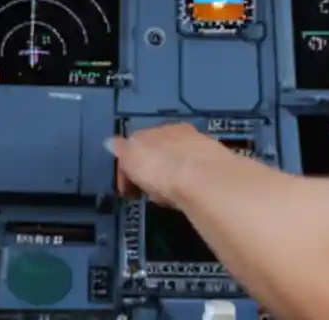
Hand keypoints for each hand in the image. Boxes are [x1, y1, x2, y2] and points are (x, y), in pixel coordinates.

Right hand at [105, 123, 231, 206]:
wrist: (203, 179)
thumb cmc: (161, 170)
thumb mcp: (131, 159)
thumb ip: (121, 149)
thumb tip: (111, 143)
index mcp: (153, 130)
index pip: (135, 142)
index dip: (128, 166)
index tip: (126, 188)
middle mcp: (176, 132)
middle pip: (160, 150)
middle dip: (153, 168)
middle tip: (147, 191)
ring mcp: (199, 145)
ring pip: (180, 158)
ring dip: (173, 174)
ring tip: (169, 196)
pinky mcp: (217, 162)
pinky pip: (197, 170)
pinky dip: (191, 181)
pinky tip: (188, 195)